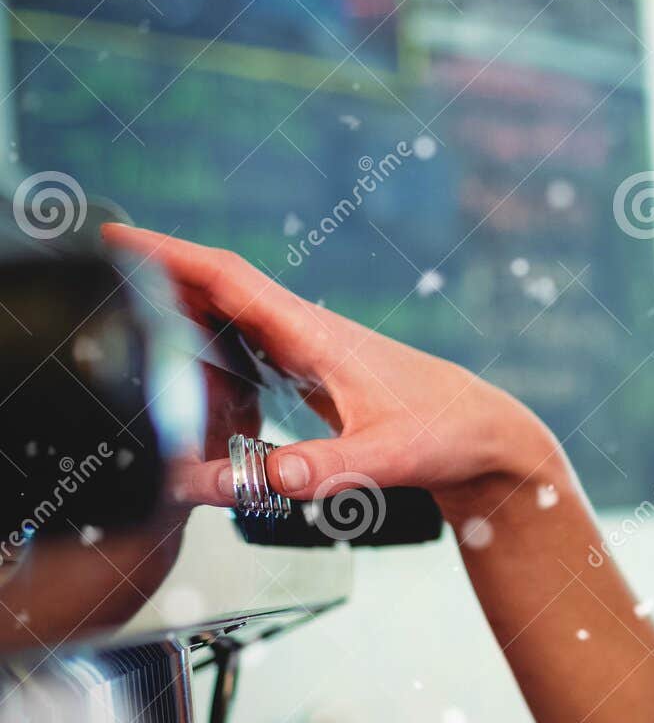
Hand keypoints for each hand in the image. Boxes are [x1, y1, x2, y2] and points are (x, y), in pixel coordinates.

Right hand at [101, 222, 556, 521]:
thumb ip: (320, 470)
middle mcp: (309, 333)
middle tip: (99, 277)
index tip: (117, 240)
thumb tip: (256, 482)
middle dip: (159, 278)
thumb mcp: (383, 457)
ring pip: (233, 318)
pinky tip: (194, 374)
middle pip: (220, 291)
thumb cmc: (447, 433)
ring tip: (131, 322)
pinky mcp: (318, 373)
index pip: (230, 280)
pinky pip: (250, 349)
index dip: (169, 256)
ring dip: (182, 314)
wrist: (485, 435)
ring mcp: (313, 350)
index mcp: (316, 335)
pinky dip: (211, 352)